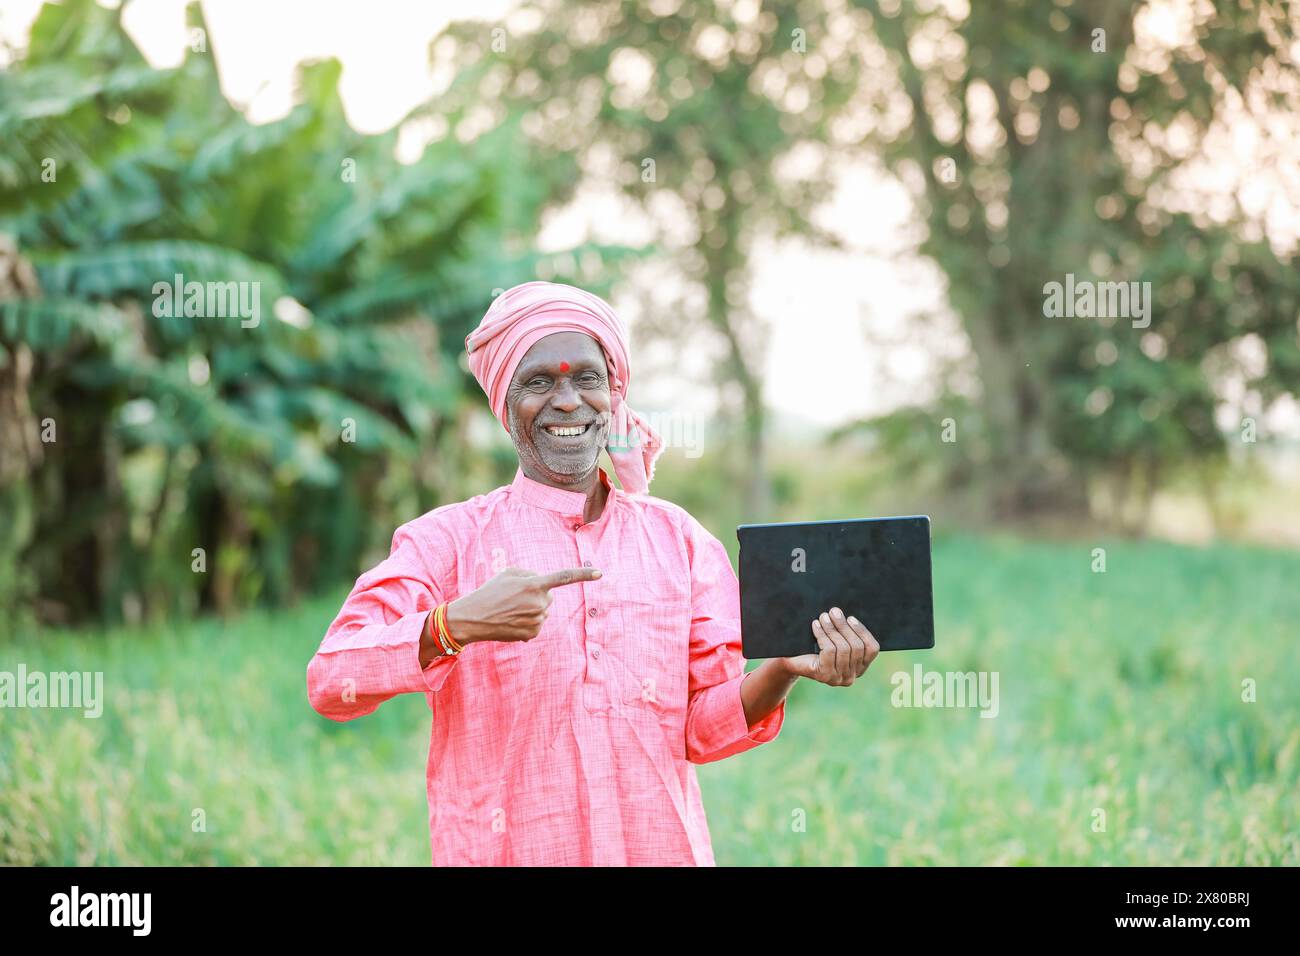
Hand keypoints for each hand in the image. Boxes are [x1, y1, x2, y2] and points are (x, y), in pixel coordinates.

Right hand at [444, 566, 601, 645]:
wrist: (473, 618)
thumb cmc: (490, 592)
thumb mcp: (508, 573)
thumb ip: (530, 574)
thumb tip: (544, 586)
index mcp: (534, 584)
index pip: (564, 577)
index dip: (583, 574)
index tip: (600, 573)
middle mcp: (539, 603)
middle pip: (548, 597)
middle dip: (536, 596)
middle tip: (514, 598)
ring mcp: (537, 620)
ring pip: (543, 612)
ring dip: (531, 610)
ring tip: (509, 610)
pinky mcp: (533, 634)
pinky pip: (537, 625)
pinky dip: (527, 623)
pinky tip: (511, 622)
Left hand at [779, 607, 878, 685]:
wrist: (791, 660)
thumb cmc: (814, 647)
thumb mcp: (835, 640)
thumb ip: (846, 631)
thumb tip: (851, 615)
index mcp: (860, 668)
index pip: (872, 649)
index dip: (863, 631)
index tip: (851, 618)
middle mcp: (852, 676)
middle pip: (856, 647)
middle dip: (844, 626)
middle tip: (834, 612)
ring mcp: (839, 679)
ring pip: (843, 648)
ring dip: (832, 629)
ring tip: (823, 617)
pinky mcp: (825, 676)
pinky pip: (829, 651)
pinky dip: (823, 635)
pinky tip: (816, 626)